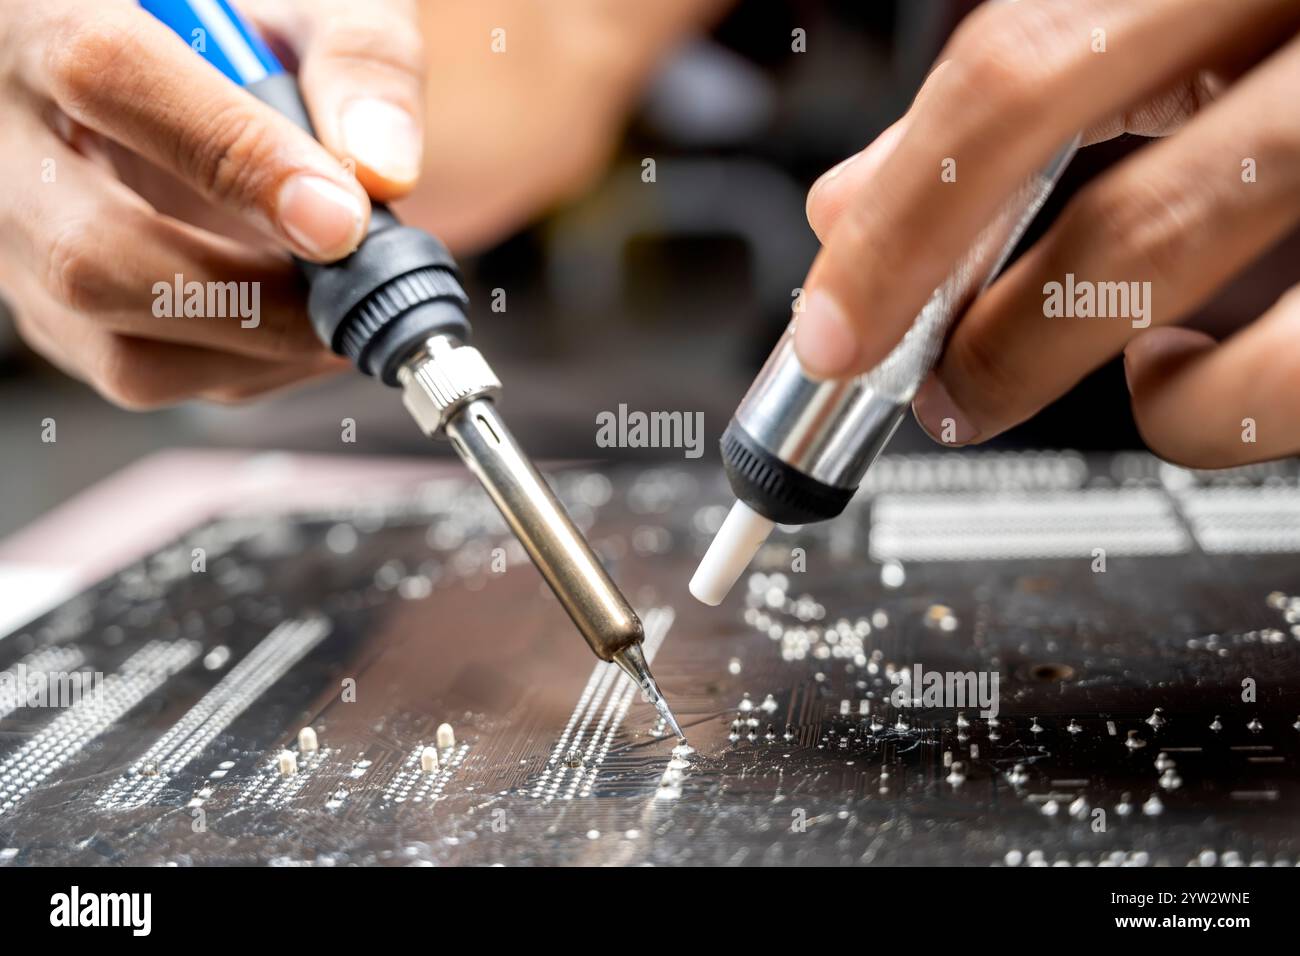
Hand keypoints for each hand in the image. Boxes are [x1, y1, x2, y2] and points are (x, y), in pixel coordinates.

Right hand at [0, 0, 427, 406]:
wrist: (197, 72)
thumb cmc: (247, 32)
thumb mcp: (308, 5)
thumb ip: (357, 57)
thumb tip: (384, 170)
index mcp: (49, 18)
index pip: (112, 77)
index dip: (239, 161)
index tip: (342, 220)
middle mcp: (9, 138)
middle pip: (91, 253)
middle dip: (249, 298)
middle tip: (346, 290)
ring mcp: (18, 238)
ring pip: (113, 344)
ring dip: (253, 350)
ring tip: (332, 310)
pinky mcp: (52, 306)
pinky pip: (143, 373)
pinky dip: (243, 368)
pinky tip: (297, 325)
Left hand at [800, 0, 1299, 466]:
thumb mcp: (1176, 22)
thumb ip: (1026, 99)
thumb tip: (853, 206)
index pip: (1009, 76)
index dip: (897, 226)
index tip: (834, 331)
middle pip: (1098, 200)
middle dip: (972, 333)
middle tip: (928, 391)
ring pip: (1178, 278)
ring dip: (1056, 362)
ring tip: (1042, 372)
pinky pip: (1282, 378)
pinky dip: (1202, 408)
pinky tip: (1182, 370)